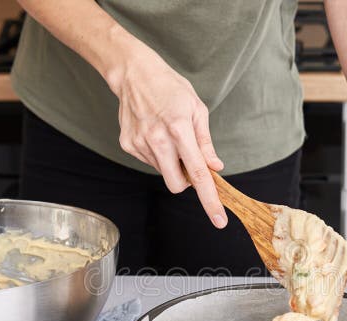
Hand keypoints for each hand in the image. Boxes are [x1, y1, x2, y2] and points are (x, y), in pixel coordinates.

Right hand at [110, 41, 226, 227]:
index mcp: (179, 130)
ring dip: (171, 163)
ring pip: (163, 172)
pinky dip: (157, 154)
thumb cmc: (170, 88)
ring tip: (168, 136)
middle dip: (185, 181)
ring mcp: (140, 143)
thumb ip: (206, 143)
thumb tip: (215, 167)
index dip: (210, 200)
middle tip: (188, 161)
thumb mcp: (197, 109)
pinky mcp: (128, 145)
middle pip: (176, 184)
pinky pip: (149, 162)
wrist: (134, 74)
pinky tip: (154, 133)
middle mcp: (157, 139)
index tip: (218, 219)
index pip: (198, 174)